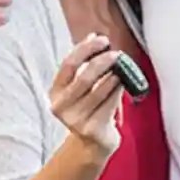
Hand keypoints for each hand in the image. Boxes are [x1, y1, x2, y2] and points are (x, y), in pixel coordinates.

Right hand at [49, 34, 123, 158]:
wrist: (93, 144)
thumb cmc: (90, 108)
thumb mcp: (83, 87)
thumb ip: (85, 63)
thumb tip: (93, 35)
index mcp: (55, 92)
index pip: (68, 65)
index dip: (85, 49)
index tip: (102, 40)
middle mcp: (61, 107)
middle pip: (84, 77)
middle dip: (103, 62)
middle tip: (117, 54)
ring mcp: (75, 120)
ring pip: (99, 90)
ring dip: (114, 76)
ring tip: (123, 68)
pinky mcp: (92, 129)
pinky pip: (109, 104)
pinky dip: (118, 91)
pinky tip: (124, 84)